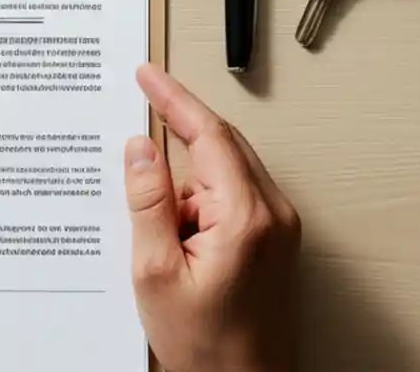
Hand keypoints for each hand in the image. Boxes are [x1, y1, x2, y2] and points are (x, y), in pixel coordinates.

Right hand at [125, 65, 300, 371]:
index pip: (209, 135)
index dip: (174, 99)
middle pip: (221, 147)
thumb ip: (148, 202)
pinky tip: (178, 246)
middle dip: (177, 141)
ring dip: (186, 190)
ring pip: (224, 175)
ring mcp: (280, 228)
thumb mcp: (155, 273)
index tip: (148, 76)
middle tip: (140, 125)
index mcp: (246, 216)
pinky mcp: (275, 242)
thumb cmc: (207, 348)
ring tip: (163, 246)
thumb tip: (142, 148)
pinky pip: (233, 199)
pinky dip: (200, 207)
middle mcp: (273, 214)